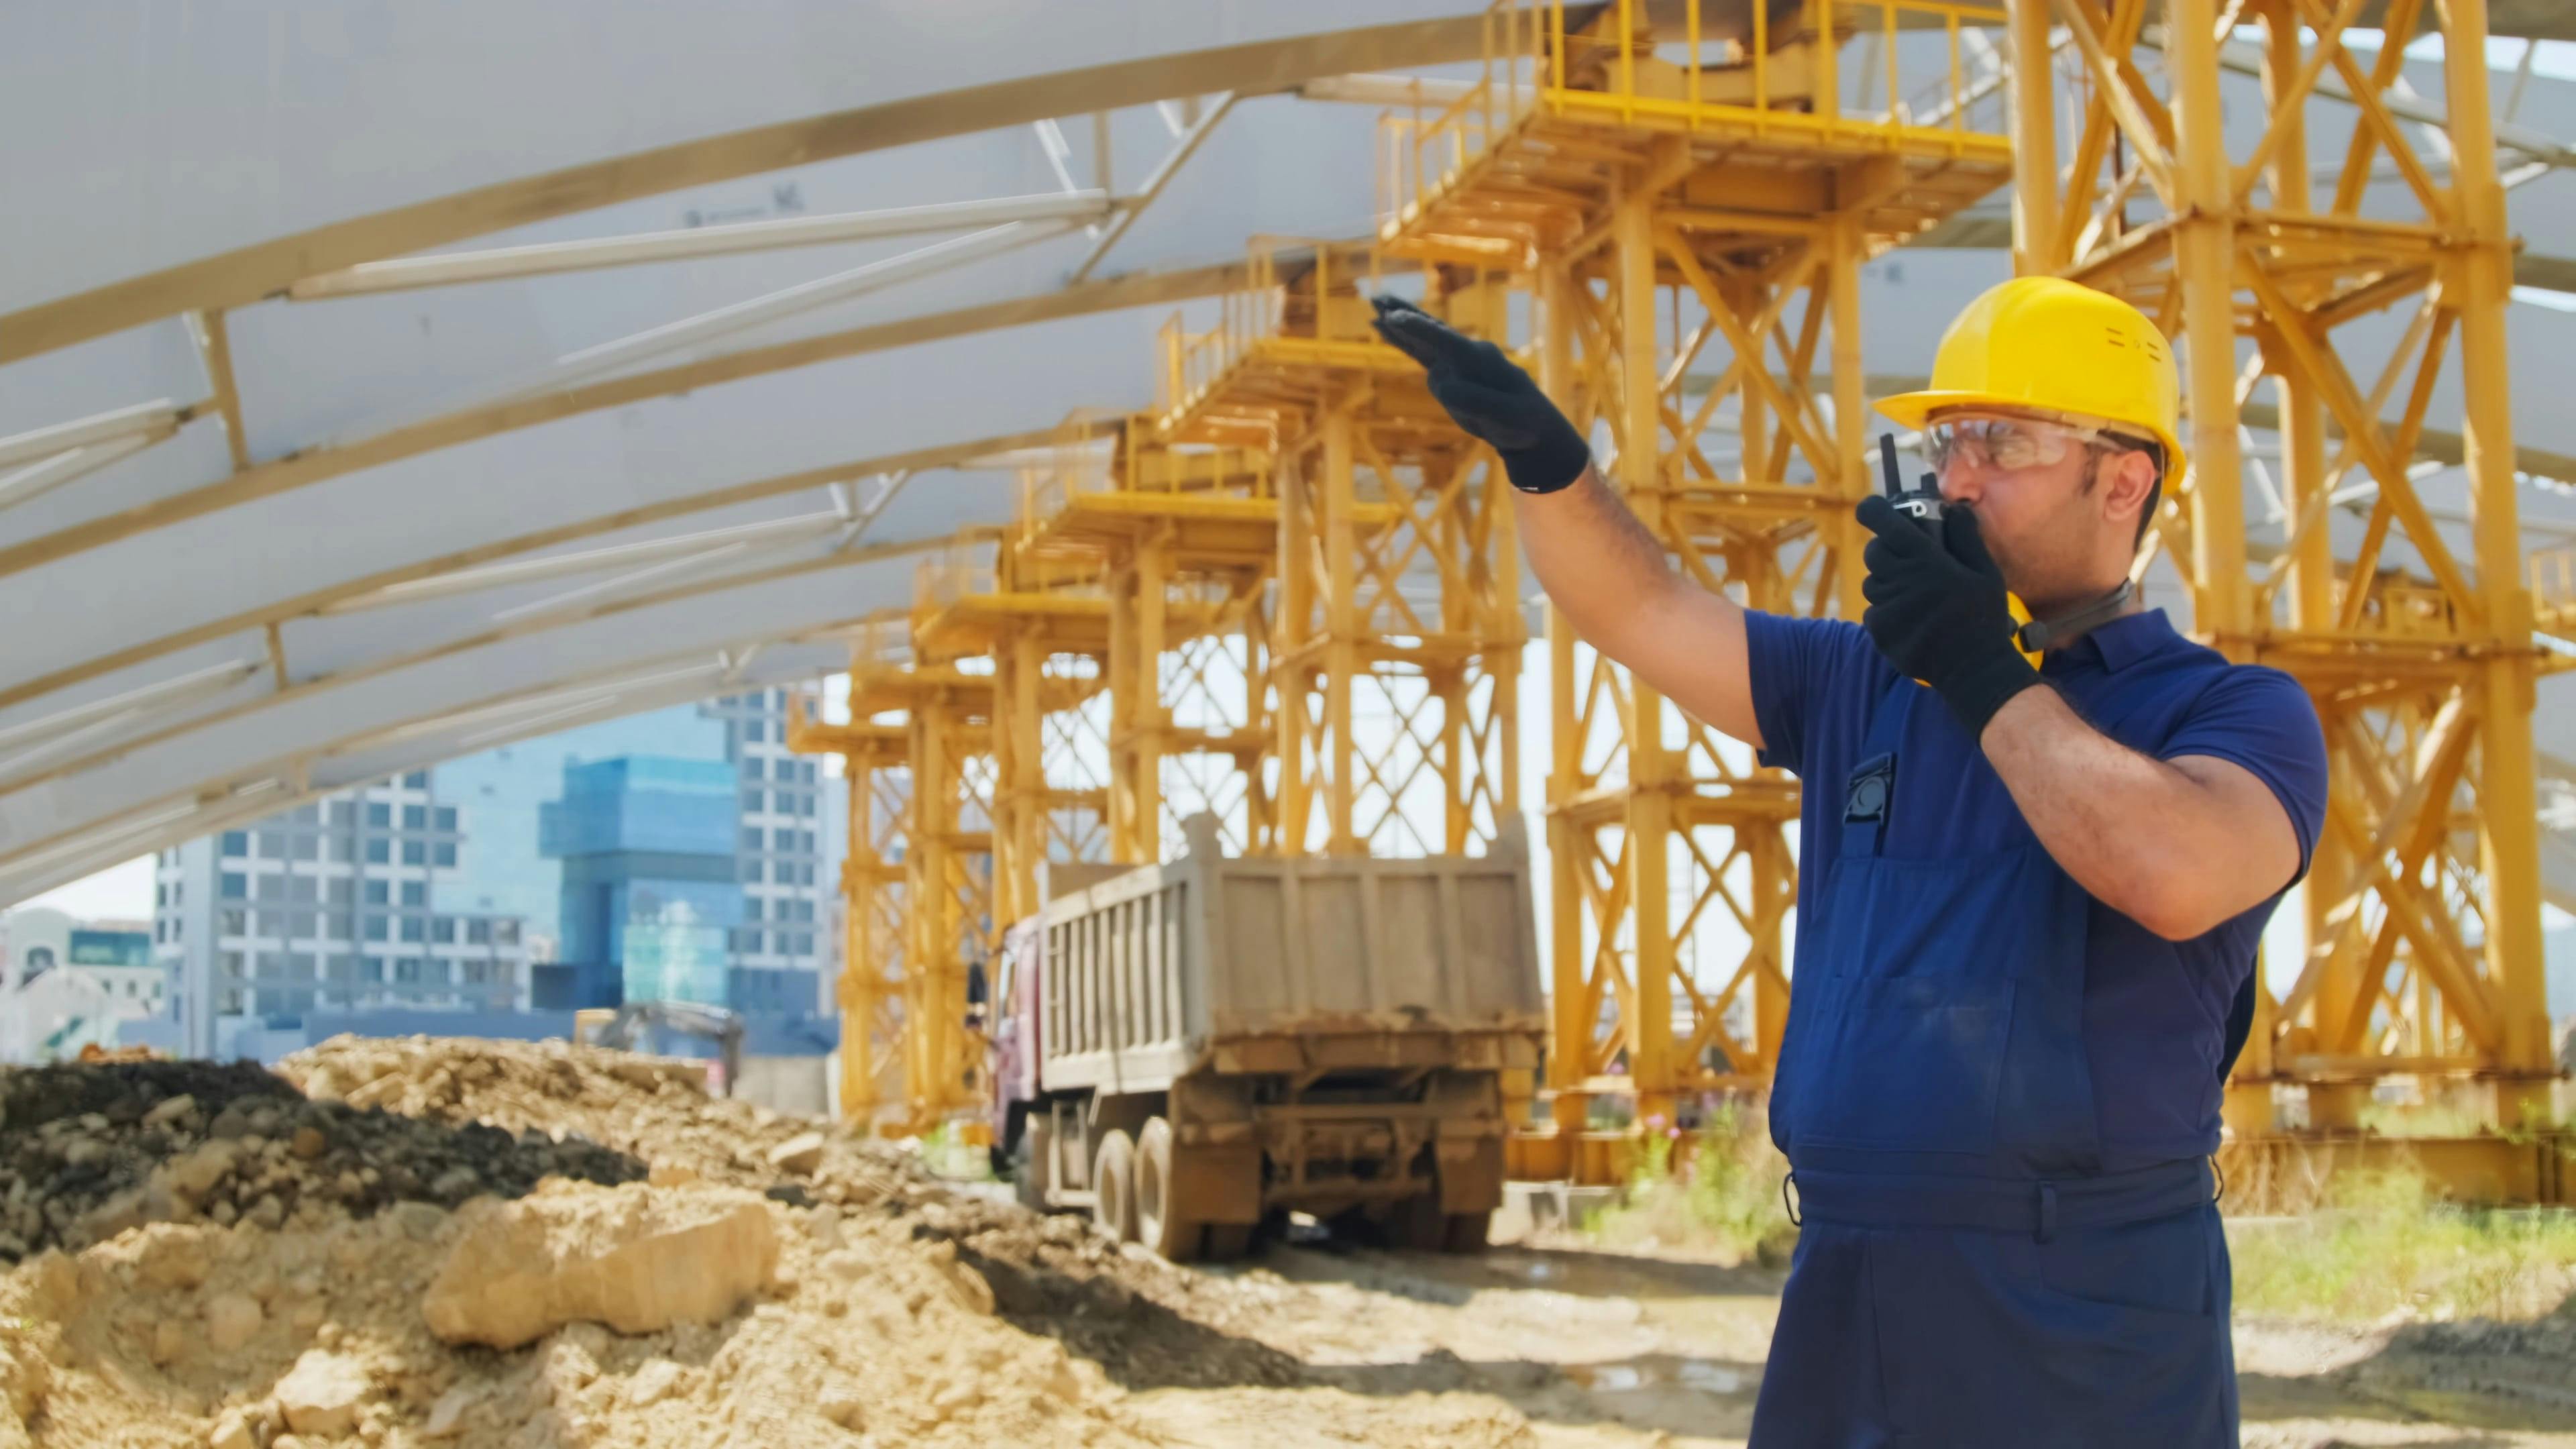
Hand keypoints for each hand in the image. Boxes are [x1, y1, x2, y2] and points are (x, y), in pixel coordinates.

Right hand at [1369, 296, 1591, 494]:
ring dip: (1398, 325)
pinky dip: (1405, 341)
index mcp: (1481, 359)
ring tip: (1375, 312)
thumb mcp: (1505, 416)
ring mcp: (1458, 363)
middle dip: (1404, 315)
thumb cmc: (1523, 421)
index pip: (1445, 340)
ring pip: (1422, 340)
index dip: (1419, 329)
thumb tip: (1439, 381)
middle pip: (1430, 330)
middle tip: (1378, 299)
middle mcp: (1467, 354)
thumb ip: (1475, 400)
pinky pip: (1422, 353)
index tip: (1394, 318)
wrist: (1533, 427)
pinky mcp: (1451, 373)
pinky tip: (1388, 332)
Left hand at [1857, 495, 2041, 738]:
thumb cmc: (1982, 616)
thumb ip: (1966, 539)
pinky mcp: (1879, 632)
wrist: (1972, 667)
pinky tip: (1912, 620)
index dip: (1873, 511)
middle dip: (1885, 550)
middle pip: (1873, 553)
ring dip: (1887, 583)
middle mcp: (1900, 580)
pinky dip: (1886, 611)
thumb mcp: (1985, 573)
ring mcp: (1886, 607)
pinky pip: (1873, 612)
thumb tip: (1954, 510)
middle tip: (1905, 559)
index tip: (1872, 509)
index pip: (1884, 523)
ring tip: (1915, 596)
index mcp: (1925, 561)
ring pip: (1872, 583)